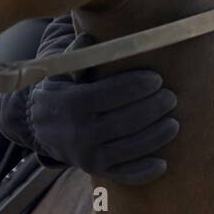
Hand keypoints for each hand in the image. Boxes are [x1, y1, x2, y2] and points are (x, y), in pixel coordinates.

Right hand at [0, 15, 178, 185]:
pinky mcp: (96, 171)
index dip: (136, 87)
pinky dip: (144, 172)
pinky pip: (123, 175)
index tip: (157, 78)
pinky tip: (163, 162)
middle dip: (153, 109)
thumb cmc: (59, 91)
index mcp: (70, 104)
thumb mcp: (60, 71)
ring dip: (156, 136)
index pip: (109, 95)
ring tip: (174, 122)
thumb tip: (90, 38)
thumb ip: (77, 55)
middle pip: (125, 121)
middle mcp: (78, 133)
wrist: (39, 128)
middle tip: (171, 97)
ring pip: (129, 148)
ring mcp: (88, 156)